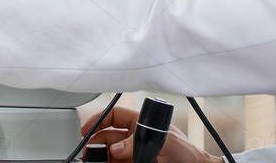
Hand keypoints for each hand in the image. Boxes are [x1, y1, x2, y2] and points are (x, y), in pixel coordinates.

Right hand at [81, 106, 221, 162]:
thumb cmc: (188, 153)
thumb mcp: (167, 142)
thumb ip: (141, 142)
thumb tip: (118, 148)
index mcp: (141, 124)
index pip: (114, 116)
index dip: (99, 120)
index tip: (86, 130)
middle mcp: (134, 139)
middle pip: (107, 137)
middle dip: (95, 142)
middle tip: (87, 152)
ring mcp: (133, 155)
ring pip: (108, 154)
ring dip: (98, 157)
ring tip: (91, 161)